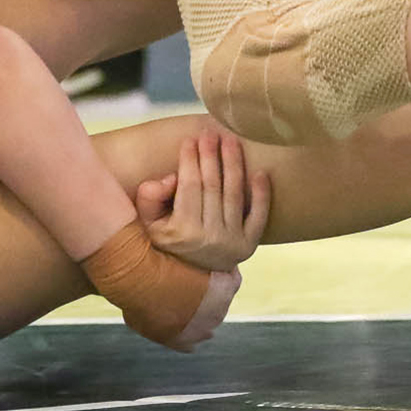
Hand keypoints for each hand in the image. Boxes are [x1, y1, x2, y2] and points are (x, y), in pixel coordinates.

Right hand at [136, 131, 269, 271]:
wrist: (189, 276)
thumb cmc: (166, 242)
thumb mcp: (147, 224)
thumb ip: (149, 197)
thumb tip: (171, 177)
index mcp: (183, 231)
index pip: (189, 185)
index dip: (190, 160)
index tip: (190, 139)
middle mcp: (210, 237)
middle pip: (213, 185)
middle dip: (211, 155)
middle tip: (210, 133)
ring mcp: (232, 241)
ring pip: (235, 194)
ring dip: (234, 163)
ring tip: (230, 140)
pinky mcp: (249, 245)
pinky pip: (259, 216)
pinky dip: (262, 194)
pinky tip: (260, 172)